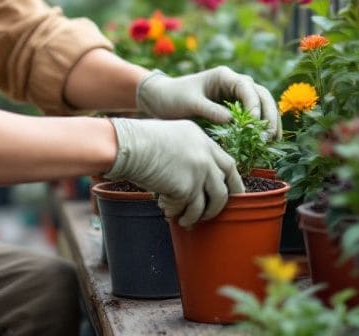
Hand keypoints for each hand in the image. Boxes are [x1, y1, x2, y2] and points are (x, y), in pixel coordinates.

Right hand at [104, 118, 244, 225]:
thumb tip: (190, 178)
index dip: (231, 181)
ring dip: (199, 215)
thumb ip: (187, 153)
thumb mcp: (172, 139)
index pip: (227, 163)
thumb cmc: (138, 142)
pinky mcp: (188, 188)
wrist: (127, 146)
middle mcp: (206, 154)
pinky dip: (178, 214)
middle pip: (226, 184)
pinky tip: (168, 213)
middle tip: (213, 214)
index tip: (230, 194)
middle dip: (223, 203)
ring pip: (213, 203)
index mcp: (202, 140)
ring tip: (185, 220)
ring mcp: (199, 171)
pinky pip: (189, 210)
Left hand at [136, 67, 280, 139]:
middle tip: (269, 136)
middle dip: (268, 114)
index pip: (247, 88)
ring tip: (273, 140)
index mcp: (224, 76)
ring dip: (270, 121)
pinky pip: (254, 115)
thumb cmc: (173, 97)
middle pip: (261, 95)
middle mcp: (234, 83)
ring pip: (262, 104)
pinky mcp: (235, 108)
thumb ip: (209, 110)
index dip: (254, 105)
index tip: (254, 124)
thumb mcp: (189, 103)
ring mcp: (237, 95)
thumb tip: (232, 120)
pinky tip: (266, 141)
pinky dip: (261, 126)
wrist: (161, 100)